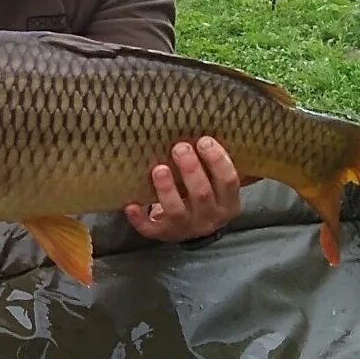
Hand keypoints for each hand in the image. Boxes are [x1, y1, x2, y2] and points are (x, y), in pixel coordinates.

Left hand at [124, 137, 246, 244]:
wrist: (192, 228)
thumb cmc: (204, 194)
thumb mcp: (217, 184)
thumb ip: (215, 164)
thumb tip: (208, 124)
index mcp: (227, 203)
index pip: (228, 181)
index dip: (218, 160)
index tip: (204, 140)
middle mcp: (209, 218)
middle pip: (201, 194)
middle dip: (190, 170)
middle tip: (179, 147)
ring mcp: (185, 228)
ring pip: (176, 210)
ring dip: (167, 189)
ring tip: (159, 169)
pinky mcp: (162, 234)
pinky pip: (149, 229)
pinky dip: (139, 218)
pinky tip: (130, 204)